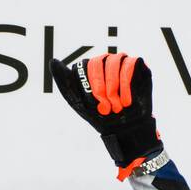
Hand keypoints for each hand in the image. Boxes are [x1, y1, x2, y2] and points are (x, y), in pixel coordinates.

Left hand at [50, 52, 161, 177]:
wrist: (123, 128)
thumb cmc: (99, 114)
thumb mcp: (76, 100)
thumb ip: (64, 81)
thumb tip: (53, 61)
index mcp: (89, 69)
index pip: (83, 65)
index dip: (88, 84)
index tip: (93, 102)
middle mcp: (105, 62)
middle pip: (97, 62)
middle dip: (100, 86)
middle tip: (105, 105)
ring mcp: (121, 62)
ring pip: (114, 61)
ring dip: (114, 86)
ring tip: (116, 105)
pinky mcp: (137, 65)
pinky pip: (131, 63)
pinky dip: (126, 84)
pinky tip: (126, 100)